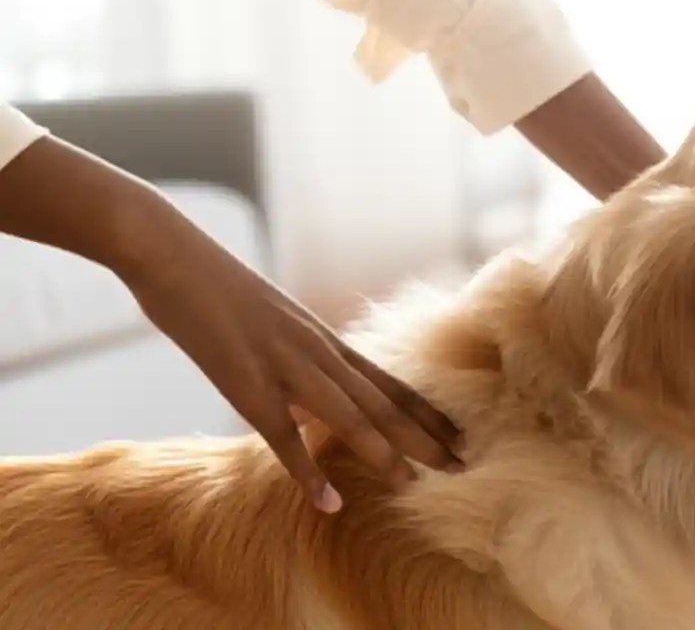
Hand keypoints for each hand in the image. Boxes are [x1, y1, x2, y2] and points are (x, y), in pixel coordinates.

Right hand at [118, 216, 461, 512]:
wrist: (170, 250)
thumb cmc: (215, 284)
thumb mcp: (272, 318)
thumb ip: (297, 352)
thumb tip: (314, 379)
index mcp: (322, 338)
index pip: (389, 381)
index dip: (427, 410)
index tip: (460, 435)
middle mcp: (316, 350)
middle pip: (382, 401)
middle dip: (425, 435)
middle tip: (464, 465)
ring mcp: (283, 364)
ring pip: (347, 414)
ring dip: (383, 451)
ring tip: (413, 485)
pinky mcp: (243, 381)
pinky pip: (282, 435)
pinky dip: (307, 472)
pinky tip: (329, 502)